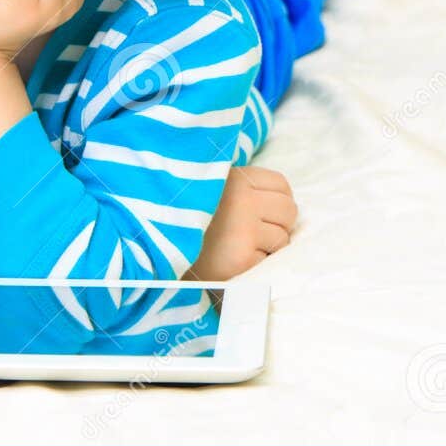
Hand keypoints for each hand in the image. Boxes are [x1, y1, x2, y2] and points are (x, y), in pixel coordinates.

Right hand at [183, 166, 297, 280]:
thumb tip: (282, 199)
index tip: (259, 211)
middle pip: (289, 211)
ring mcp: (244, 231)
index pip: (282, 185)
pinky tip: (233, 263)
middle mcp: (243, 201)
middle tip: (250, 233)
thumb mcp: (211, 189)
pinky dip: (255, 265)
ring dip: (267, 247)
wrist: (156, 250)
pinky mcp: (241, 260)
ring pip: (283, 239)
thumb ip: (243, 189)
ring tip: (238, 248)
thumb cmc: (187, 221)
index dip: (274, 201)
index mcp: (235, 179)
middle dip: (276, 224)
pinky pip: (267, 262)